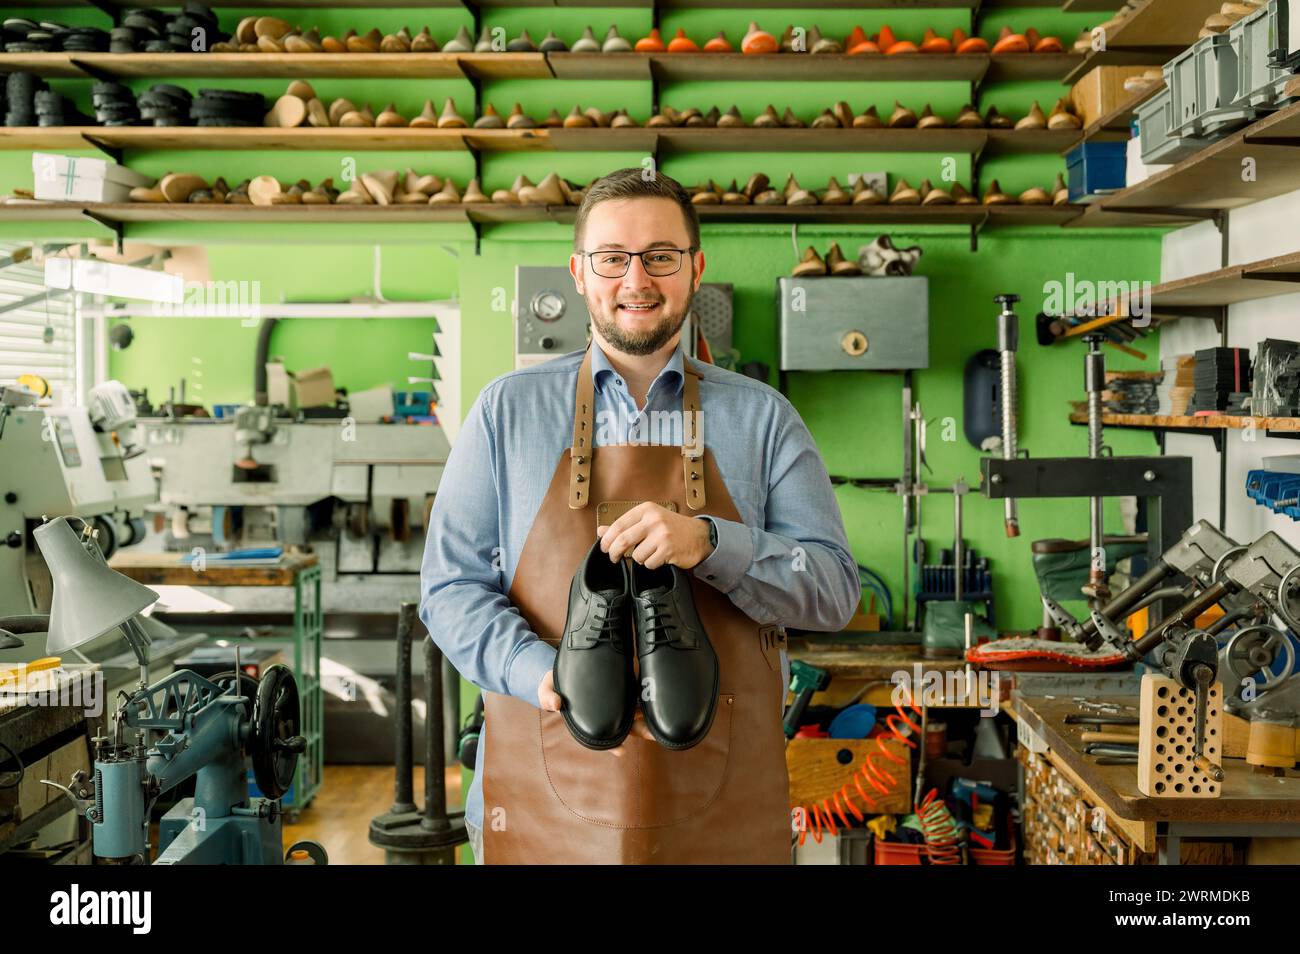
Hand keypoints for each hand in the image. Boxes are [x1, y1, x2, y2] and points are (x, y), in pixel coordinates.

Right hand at [539, 669, 653, 753]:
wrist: (566, 664)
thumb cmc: (556, 683)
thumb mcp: (546, 689)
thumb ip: (547, 696)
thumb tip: (555, 705)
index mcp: (593, 720)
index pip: (604, 737)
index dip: (612, 745)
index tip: (620, 751)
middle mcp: (608, 712)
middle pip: (627, 725)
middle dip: (641, 730)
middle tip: (652, 734)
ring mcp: (619, 698)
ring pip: (637, 708)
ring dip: (650, 711)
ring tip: (661, 712)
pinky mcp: (625, 680)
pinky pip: (639, 687)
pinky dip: (648, 690)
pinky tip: (657, 687)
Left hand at [597, 502, 713, 569]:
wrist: (699, 536)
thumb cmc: (672, 528)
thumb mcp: (648, 521)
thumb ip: (624, 526)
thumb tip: (600, 531)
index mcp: (647, 509)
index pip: (619, 524)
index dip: (608, 538)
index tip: (604, 547)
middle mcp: (654, 519)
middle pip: (623, 540)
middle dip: (615, 552)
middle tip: (614, 558)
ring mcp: (662, 534)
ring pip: (637, 555)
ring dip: (640, 559)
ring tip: (651, 553)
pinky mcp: (669, 549)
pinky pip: (649, 563)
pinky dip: (652, 564)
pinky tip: (660, 557)